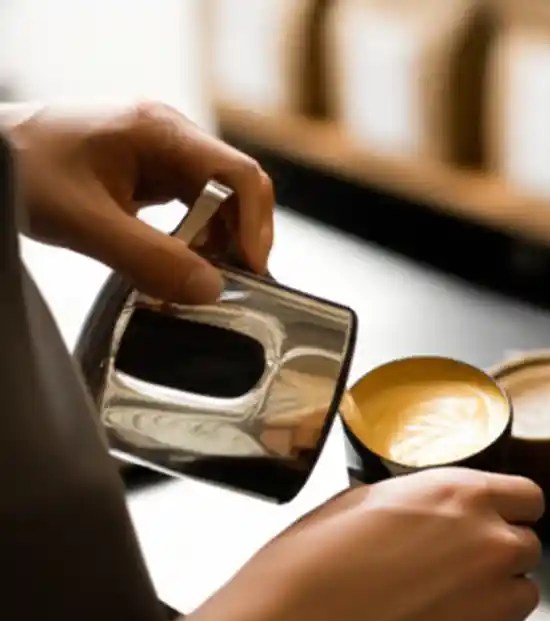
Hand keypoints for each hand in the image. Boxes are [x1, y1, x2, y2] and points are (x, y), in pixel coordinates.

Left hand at [4, 102, 273, 302]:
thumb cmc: (19, 169)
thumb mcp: (82, 222)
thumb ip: (148, 258)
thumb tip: (209, 290)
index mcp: (160, 131)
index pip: (240, 175)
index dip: (256, 226)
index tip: (252, 271)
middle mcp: (168, 134)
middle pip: (233, 190)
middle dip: (234, 240)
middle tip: (222, 286)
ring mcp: (158, 150)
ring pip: (213, 201)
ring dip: (211, 242)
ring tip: (191, 279)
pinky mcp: (144, 169)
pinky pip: (187, 205)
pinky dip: (188, 238)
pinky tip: (171, 262)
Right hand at [70, 469, 543, 620]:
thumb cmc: (309, 566)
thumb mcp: (363, 500)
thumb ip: (421, 502)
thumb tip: (430, 511)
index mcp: (461, 495)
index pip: (528, 496)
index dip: (509, 511)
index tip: (496, 521)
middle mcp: (489, 541)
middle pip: (527, 545)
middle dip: (498, 554)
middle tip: (456, 568)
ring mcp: (490, 598)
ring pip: (522, 591)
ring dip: (496, 593)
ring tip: (443, 602)